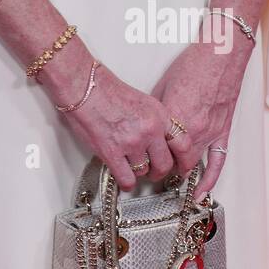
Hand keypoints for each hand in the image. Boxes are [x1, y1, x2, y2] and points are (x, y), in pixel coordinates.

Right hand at [40, 36, 179, 191]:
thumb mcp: (142, 101)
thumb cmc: (107, 90)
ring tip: (130, 165)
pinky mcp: (112, 152)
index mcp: (159, 115)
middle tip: (154, 171)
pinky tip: (124, 179)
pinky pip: (126, 179)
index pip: (183, 144)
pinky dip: (126, 182)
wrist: (84, 86)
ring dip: (138, 171)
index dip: (184, 160)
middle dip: (159, 171)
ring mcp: (131, 142)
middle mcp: (149, 129)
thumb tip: (160, 141)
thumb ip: (155, 121)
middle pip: (165, 164)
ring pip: (143, 171)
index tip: (181, 167)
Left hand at [150, 38, 251, 193]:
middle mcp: (191, 128)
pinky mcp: (223, 132)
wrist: (221, 56)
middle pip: (172, 160)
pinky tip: (201, 193)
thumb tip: (148, 123)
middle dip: (161, 168)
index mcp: (173, 117)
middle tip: (152, 169)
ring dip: (180, 171)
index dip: (146, 155)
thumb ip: (157, 111)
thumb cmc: (193, 65)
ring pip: (191, 164)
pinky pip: (217, 163)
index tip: (139, 159)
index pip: (156, 147)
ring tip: (168, 175)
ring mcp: (209, 132)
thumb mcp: (163, 85)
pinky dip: (209, 180)